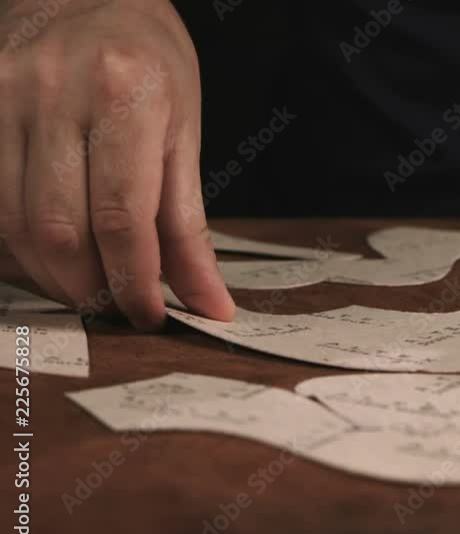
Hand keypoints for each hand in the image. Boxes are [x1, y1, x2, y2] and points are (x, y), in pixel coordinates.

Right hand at [0, 0, 233, 328]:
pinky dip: (17, 247)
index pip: (123, 216)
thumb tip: (210, 300)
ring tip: (87, 290)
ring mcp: (4, 98)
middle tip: (118, 308)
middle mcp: (56, 93)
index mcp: (127, 94)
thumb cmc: (147, 61)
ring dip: (51, 276)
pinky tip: (48, 258)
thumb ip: (188, 223)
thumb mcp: (185, 130)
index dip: (135, 281)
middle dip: (90, 287)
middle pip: (60, 228)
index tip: (151, 316)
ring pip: (14, 224)